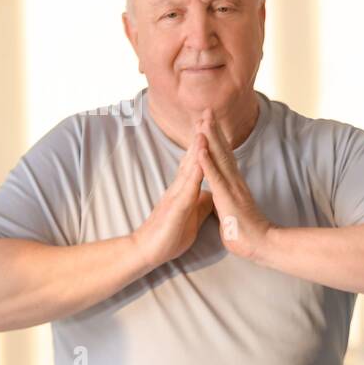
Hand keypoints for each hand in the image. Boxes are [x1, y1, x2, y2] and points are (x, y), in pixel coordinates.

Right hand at [131, 131, 215, 270]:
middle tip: (208, 113)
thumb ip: (200, 203)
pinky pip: (188, 186)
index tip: (214, 126)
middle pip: (192, 156)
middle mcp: (180, 187)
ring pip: (189, 166)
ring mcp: (177, 194)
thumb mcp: (192, 216)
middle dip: (201, 135)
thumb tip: (210, 195)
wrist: (149, 251)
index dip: (205, 144)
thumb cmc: (170, 235)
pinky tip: (200, 159)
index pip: (197, 161)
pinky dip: (195, 171)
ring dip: (197, 147)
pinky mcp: (177, 205)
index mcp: (186, 189)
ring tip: (204, 127)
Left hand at [195, 108, 273, 260]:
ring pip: (219, 158)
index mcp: (234, 184)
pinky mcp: (227, 197)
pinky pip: (215, 177)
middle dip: (213, 130)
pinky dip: (207, 162)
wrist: (260, 244)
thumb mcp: (233, 211)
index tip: (209, 122)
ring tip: (202, 120)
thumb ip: (226, 200)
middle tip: (206, 110)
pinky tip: (200, 148)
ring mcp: (231, 187)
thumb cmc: (246, 232)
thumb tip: (220, 197)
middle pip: (223, 150)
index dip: (216, 139)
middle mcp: (234, 181)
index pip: (224, 157)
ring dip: (210, 139)